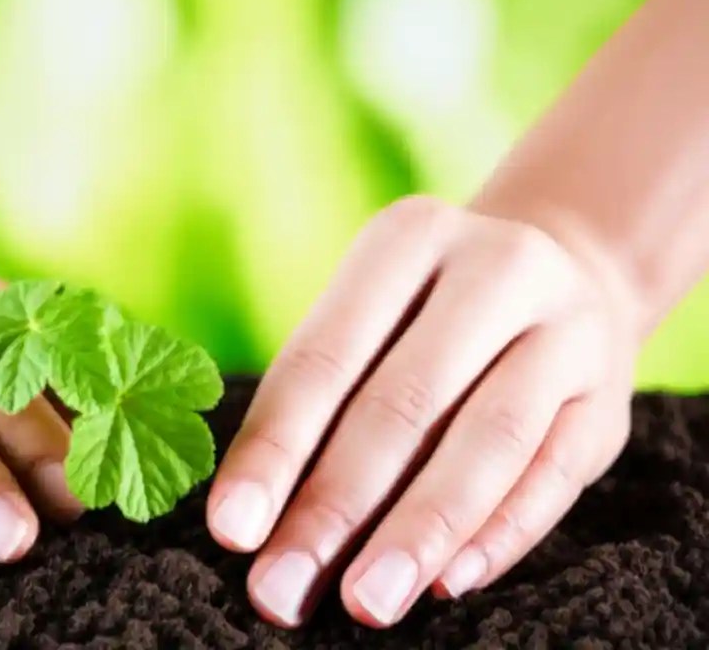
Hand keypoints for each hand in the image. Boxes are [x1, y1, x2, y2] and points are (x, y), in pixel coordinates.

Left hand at [207, 196, 641, 626]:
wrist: (566, 274)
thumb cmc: (421, 320)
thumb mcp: (369, 323)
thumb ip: (317, 404)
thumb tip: (255, 522)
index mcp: (406, 240)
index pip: (323, 358)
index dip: (273, 450)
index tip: (232, 531)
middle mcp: (495, 269)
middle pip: (402, 403)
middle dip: (334, 507)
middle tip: (283, 590)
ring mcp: (566, 329)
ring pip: (489, 439)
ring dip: (419, 530)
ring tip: (366, 601)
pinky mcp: (609, 398)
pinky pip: (553, 474)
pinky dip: (499, 532)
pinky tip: (447, 581)